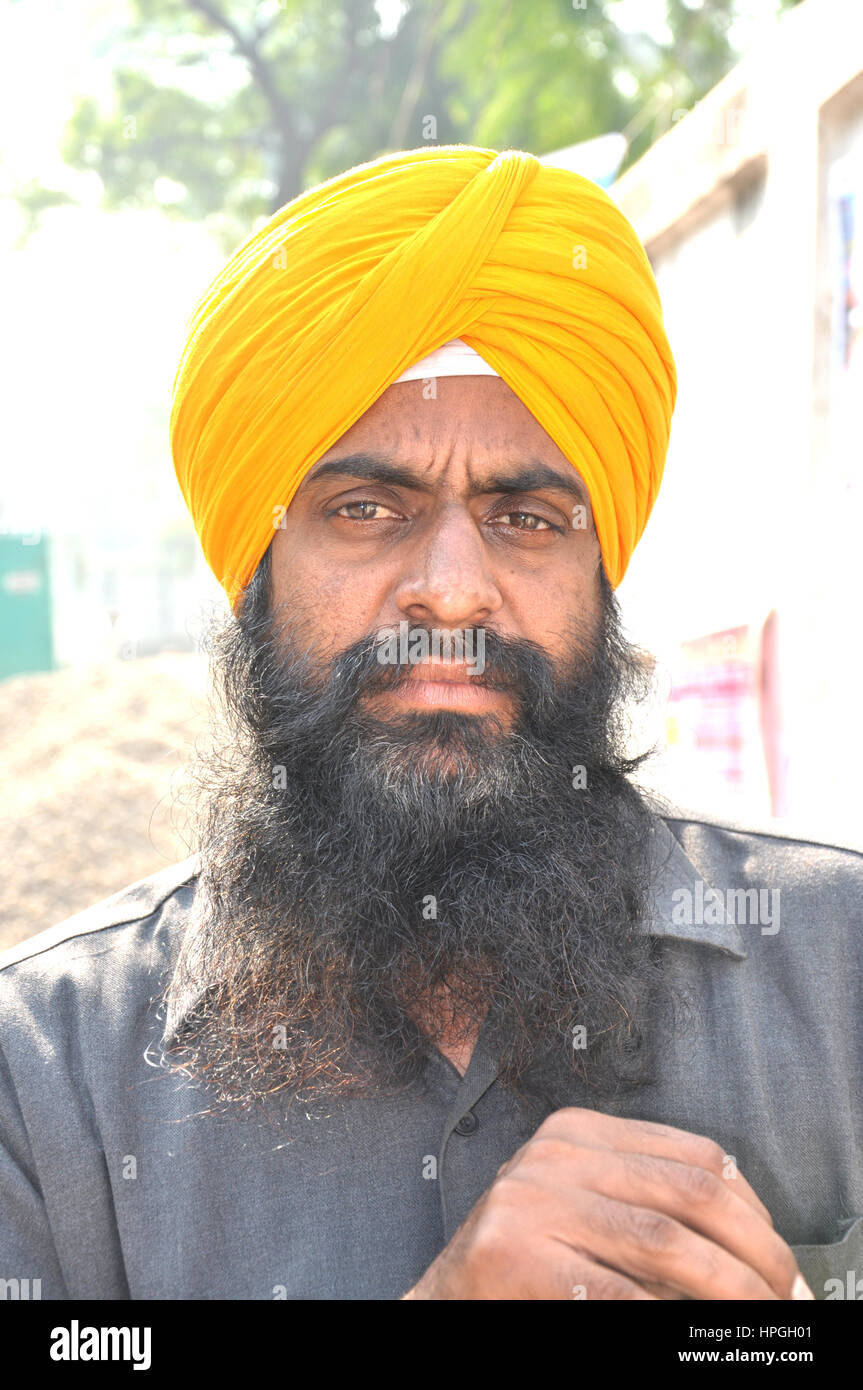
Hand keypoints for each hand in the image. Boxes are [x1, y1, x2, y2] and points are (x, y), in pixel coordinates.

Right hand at [403, 1107, 812, 1299]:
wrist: (442, 1302)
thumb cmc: (523, 1265)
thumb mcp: (584, 1208)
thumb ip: (649, 1202)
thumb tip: (754, 1241)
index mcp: (576, 1131)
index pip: (696, 1154)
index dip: (753, 1209)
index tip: (777, 1257)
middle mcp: (554, 1154)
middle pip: (693, 1191)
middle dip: (755, 1252)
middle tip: (781, 1296)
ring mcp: (532, 1201)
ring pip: (669, 1241)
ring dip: (728, 1291)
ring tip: (753, 1321)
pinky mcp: (518, 1256)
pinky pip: (623, 1293)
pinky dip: (670, 1319)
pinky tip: (690, 1334)